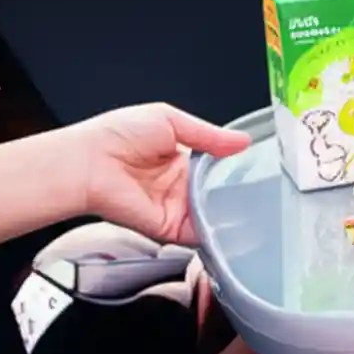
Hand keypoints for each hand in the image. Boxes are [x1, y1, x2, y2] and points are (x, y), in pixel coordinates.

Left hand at [69, 103, 250, 244]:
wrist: (89, 163)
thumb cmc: (118, 135)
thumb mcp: (170, 121)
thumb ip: (209, 134)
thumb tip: (243, 141)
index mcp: (180, 158)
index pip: (217, 167)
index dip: (236, 167)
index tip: (260, 165)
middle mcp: (178, 185)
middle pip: (218, 192)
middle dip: (238, 192)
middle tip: (265, 188)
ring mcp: (175, 207)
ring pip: (213, 214)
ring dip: (230, 212)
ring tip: (258, 207)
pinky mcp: (169, 227)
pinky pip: (198, 232)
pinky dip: (215, 231)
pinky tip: (233, 223)